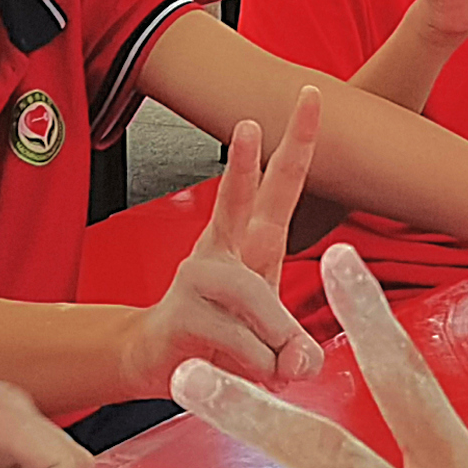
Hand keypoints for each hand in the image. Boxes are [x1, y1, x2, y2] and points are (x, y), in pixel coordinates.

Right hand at [118, 96, 330, 394]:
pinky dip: (249, 363)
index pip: (281, 185)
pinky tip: (240, 372)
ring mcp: (197, 276)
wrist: (156, 364)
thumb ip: (294, 344)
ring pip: (251, 295)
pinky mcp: (180, 312)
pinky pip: (232, 337)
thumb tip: (299, 363)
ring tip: (280, 365)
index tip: (310, 96)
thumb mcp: (273, 337)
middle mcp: (223, 248)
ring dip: (273, 337)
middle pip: (244, 195)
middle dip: (257, 154)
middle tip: (264, 114)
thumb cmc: (219, 337)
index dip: (299, 142)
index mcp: (254, 242)